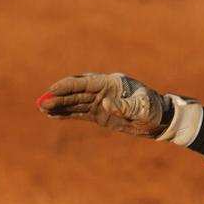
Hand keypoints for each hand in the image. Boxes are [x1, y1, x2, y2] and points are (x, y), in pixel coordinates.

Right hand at [35, 73, 170, 137]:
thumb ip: (124, 106)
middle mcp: (104, 90)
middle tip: (41, 103)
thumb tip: (104, 103)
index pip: (85, 82)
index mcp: (113, 83)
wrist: (162, 120)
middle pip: (77, 92)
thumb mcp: (142, 109)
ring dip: (59, 105)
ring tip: (42, 109)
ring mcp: (101, 102)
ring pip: (76, 102)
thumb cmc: (154, 111)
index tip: (52, 90)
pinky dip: (67, 113)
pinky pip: (80, 112)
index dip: (68, 86)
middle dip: (59, 96)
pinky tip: (54, 115)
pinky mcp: (101, 114)